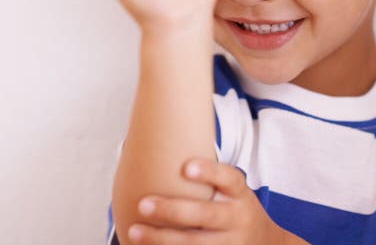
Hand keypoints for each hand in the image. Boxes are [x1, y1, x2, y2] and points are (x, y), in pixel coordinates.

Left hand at [127, 157, 307, 244]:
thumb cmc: (236, 209)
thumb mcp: (234, 191)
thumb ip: (211, 177)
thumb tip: (168, 140)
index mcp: (240, 193)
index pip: (229, 178)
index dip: (209, 172)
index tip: (185, 167)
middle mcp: (238, 218)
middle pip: (205, 214)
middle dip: (172, 210)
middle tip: (143, 204)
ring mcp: (231, 244)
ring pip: (195, 243)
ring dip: (162, 238)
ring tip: (135, 230)